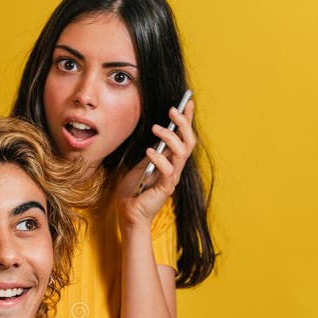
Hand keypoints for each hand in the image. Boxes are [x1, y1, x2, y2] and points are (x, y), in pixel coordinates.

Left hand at [117, 99, 195, 227]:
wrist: (128, 214)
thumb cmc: (133, 191)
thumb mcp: (140, 165)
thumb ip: (151, 152)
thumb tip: (157, 134)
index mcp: (170, 162)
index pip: (183, 137)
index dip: (187, 120)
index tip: (187, 102)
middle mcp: (175, 169)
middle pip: (188, 142)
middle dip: (184, 124)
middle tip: (173, 110)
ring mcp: (171, 178)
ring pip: (181, 152)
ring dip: (170, 137)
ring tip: (157, 128)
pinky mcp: (165, 188)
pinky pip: (168, 169)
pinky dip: (159, 157)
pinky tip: (149, 151)